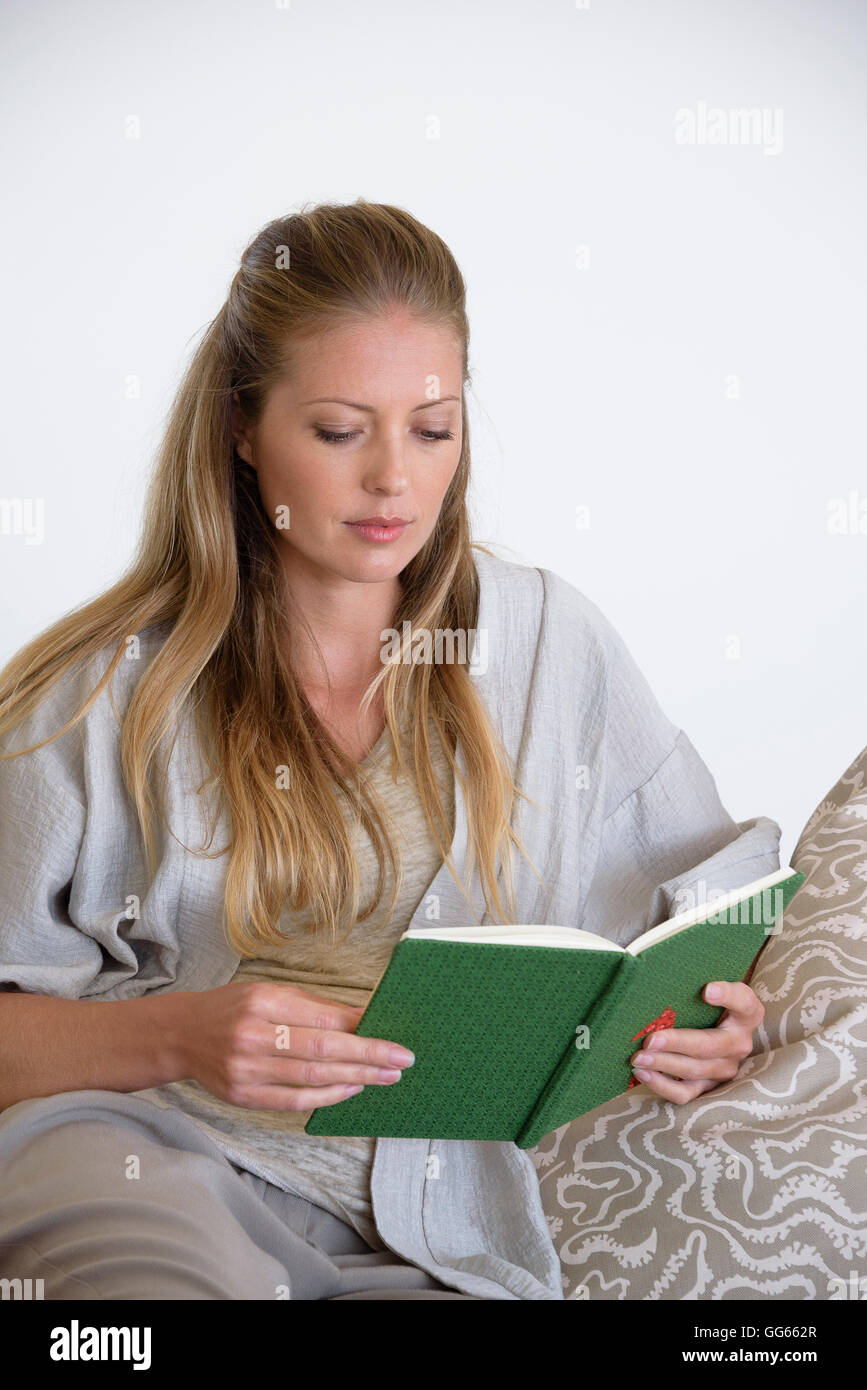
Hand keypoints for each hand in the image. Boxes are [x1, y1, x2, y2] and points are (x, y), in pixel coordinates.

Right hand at [178, 981, 414, 1111]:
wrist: (182, 1034)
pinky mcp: (242, 1096)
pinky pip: (293, 1101)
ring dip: (355, 1078)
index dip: (361, 1030)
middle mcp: (253, 1036)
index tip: (392, 1036)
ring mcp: (246, 1070)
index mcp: (263, 1002)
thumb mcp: (271, 993)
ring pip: (311, 1078)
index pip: (323, 1019)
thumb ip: (315, 1007)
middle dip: (368, 1056)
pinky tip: (351, 1089)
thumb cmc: (234, 1008)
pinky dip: (326, 1097)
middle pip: (322, 1050)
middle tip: (401, 1061)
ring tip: (386, 1077)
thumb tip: (363, 1017)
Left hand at [629, 981, 763, 1103]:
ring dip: (664, 1065)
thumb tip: (655, 975)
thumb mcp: (707, 987)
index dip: (727, 996)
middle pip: (710, 1045)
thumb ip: (695, 983)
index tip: (707, 990)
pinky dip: (662, 1086)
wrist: (713, 1026)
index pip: (744, 1002)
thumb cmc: (704, 1001)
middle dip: (677, 1043)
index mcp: (746, 1014)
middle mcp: (739, 1044)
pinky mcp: (708, 1087)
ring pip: (695, 1071)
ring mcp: (725, 1069)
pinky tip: (642, 1073)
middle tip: (650, 1040)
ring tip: (638, 1058)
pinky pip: (686, 1093)